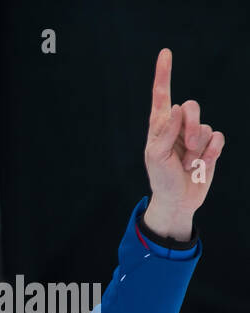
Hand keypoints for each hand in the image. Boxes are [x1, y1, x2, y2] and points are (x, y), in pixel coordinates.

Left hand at [142, 49, 224, 240]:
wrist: (178, 200)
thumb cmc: (161, 179)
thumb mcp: (156, 157)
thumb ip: (166, 132)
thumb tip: (177, 107)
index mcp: (159, 126)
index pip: (162, 96)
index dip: (164, 74)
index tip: (165, 52)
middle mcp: (178, 126)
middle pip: (191, 106)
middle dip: (190, 124)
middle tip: (186, 144)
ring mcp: (195, 135)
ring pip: (204, 126)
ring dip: (197, 146)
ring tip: (187, 162)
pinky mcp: (211, 146)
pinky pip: (217, 138)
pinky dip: (210, 152)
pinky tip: (201, 164)